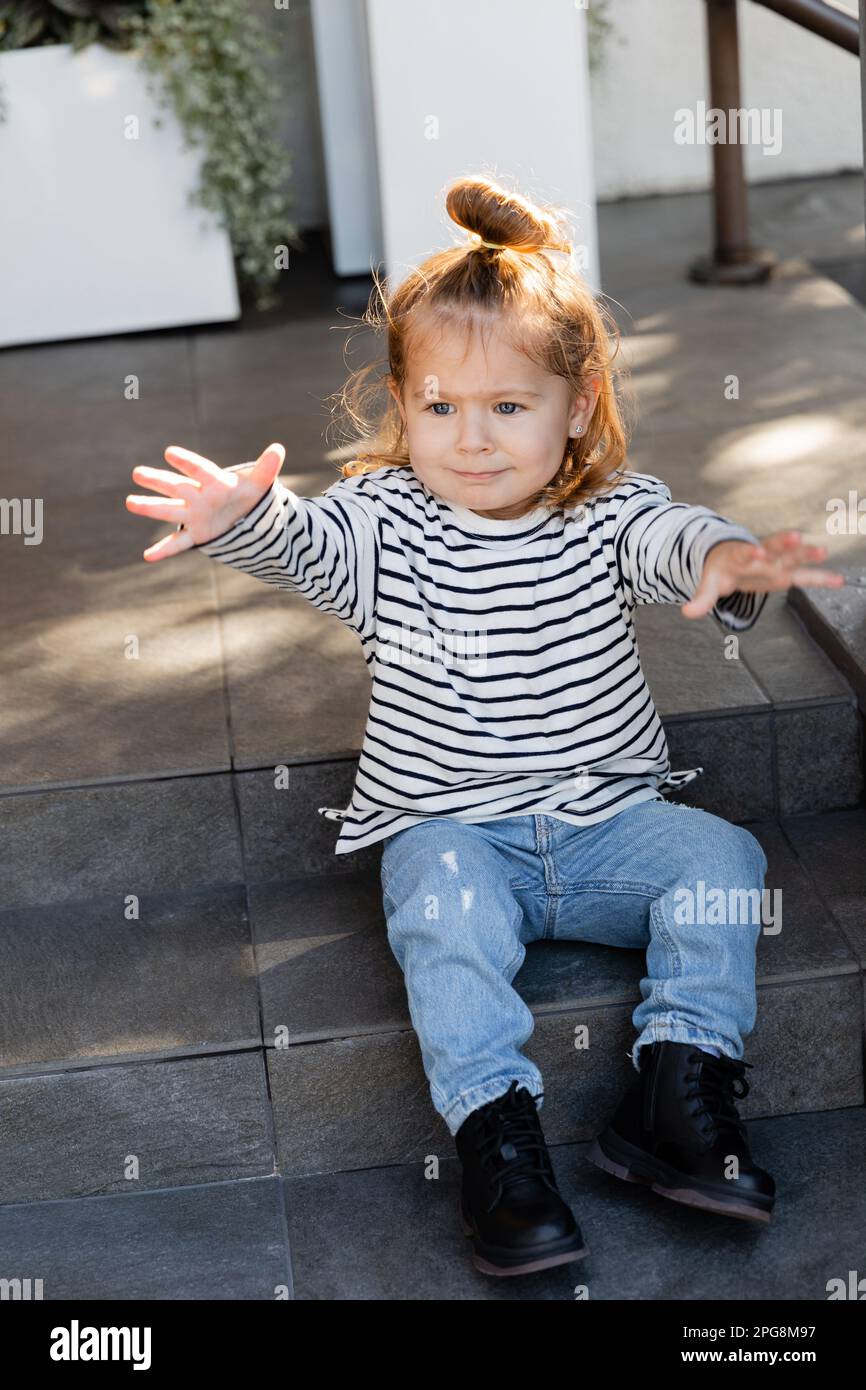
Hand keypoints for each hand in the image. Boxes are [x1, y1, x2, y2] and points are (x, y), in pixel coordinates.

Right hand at [125, 442, 285, 561]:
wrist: (246, 515)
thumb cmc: (250, 494)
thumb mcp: (260, 483)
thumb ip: (266, 468)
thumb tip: (278, 449)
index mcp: (214, 481)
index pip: (200, 470)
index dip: (186, 462)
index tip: (170, 453)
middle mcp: (199, 496)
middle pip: (176, 487)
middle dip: (158, 481)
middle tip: (138, 473)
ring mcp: (194, 515)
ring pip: (169, 511)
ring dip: (150, 507)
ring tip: (130, 502)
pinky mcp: (196, 534)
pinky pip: (178, 543)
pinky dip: (164, 550)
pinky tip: (147, 557)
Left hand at [681, 530, 845, 619]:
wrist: (730, 557)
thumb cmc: (721, 568)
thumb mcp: (710, 582)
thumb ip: (702, 598)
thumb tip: (687, 612)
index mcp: (739, 556)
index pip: (744, 552)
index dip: (749, 552)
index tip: (755, 551)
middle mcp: (761, 555)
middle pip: (773, 547)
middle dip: (784, 543)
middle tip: (796, 537)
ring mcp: (775, 562)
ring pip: (792, 556)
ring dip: (806, 554)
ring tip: (822, 551)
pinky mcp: (785, 572)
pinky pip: (804, 576)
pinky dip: (821, 578)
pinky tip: (839, 580)